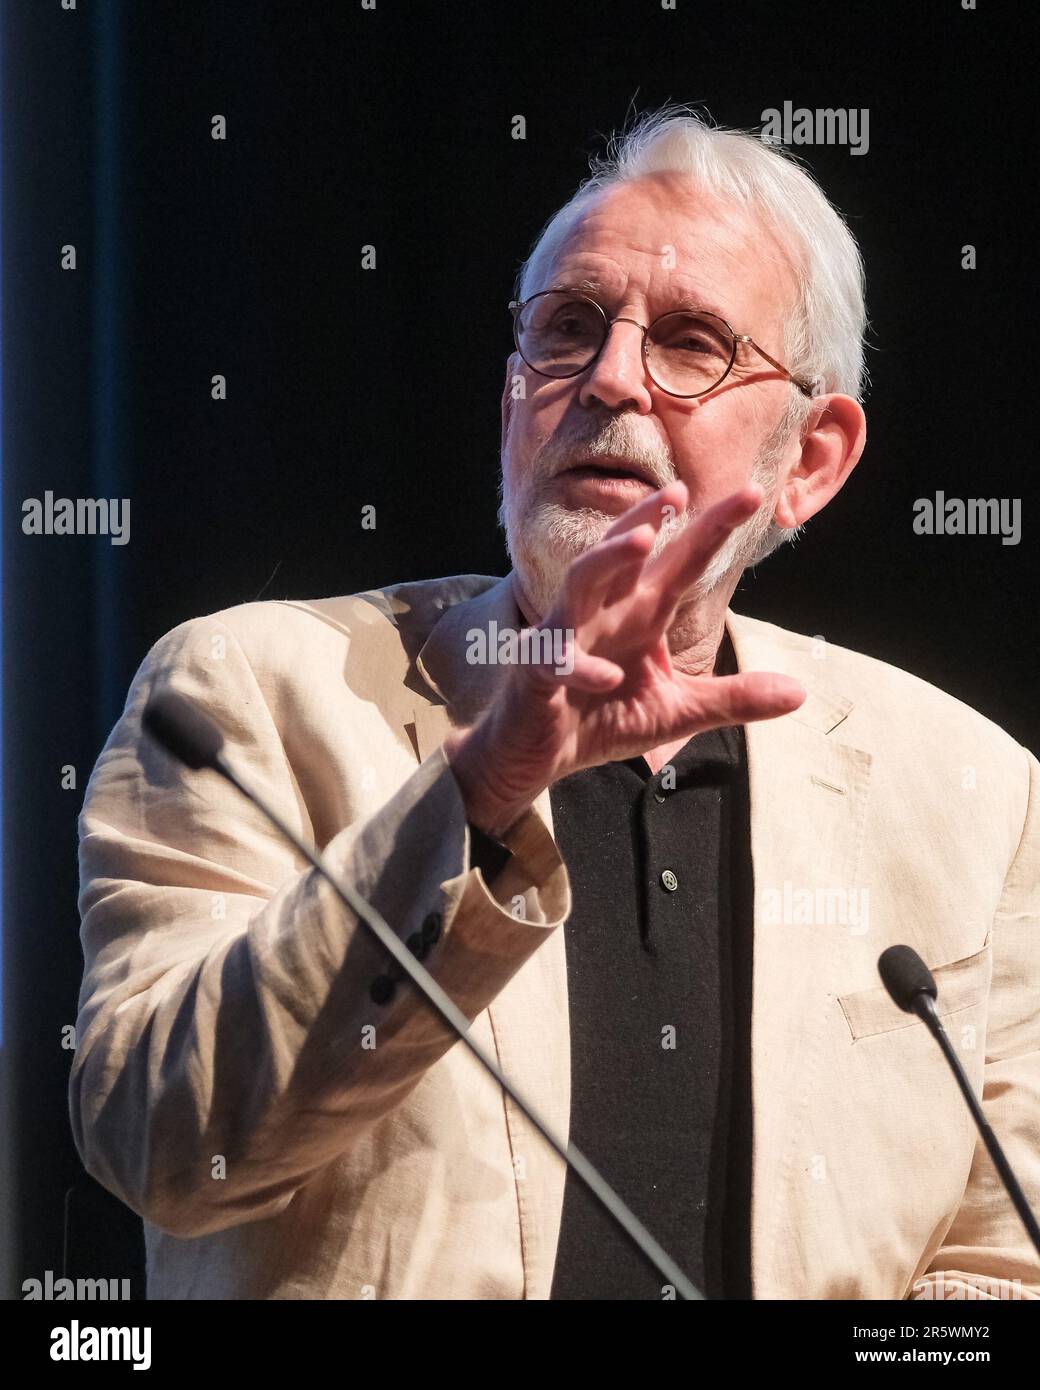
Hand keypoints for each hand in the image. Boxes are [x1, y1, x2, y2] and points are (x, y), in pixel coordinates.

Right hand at [444, 479, 805, 836]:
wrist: (535, 755)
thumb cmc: (600, 720)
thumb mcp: (677, 710)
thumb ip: (733, 698)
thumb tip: (799, 693)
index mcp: (640, 613)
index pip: (681, 562)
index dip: (713, 528)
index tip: (753, 493)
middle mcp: (605, 613)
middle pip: (626, 553)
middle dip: (652, 518)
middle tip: (684, 490)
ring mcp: (567, 636)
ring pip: (582, 582)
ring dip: (609, 560)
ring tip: (642, 542)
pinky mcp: (538, 671)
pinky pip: (556, 660)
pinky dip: (580, 665)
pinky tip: (608, 674)